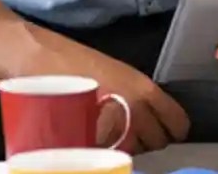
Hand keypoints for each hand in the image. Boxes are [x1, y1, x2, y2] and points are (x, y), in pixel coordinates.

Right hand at [39, 46, 189, 154]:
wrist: (39, 61)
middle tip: (131, 127)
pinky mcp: (91, 143)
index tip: (166, 129)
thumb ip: (141, 96)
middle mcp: (135, 112)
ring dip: (128, 145)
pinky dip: (108, 152)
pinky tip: (98, 140)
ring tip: (112, 131)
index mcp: (145, 91)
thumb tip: (153, 116)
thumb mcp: (120, 73)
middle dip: (147, 137)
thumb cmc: (76, 61)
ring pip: (136, 152)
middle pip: (158, 142)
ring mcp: (113, 130)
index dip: (172, 129)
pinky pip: (112, 156)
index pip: (178, 125)